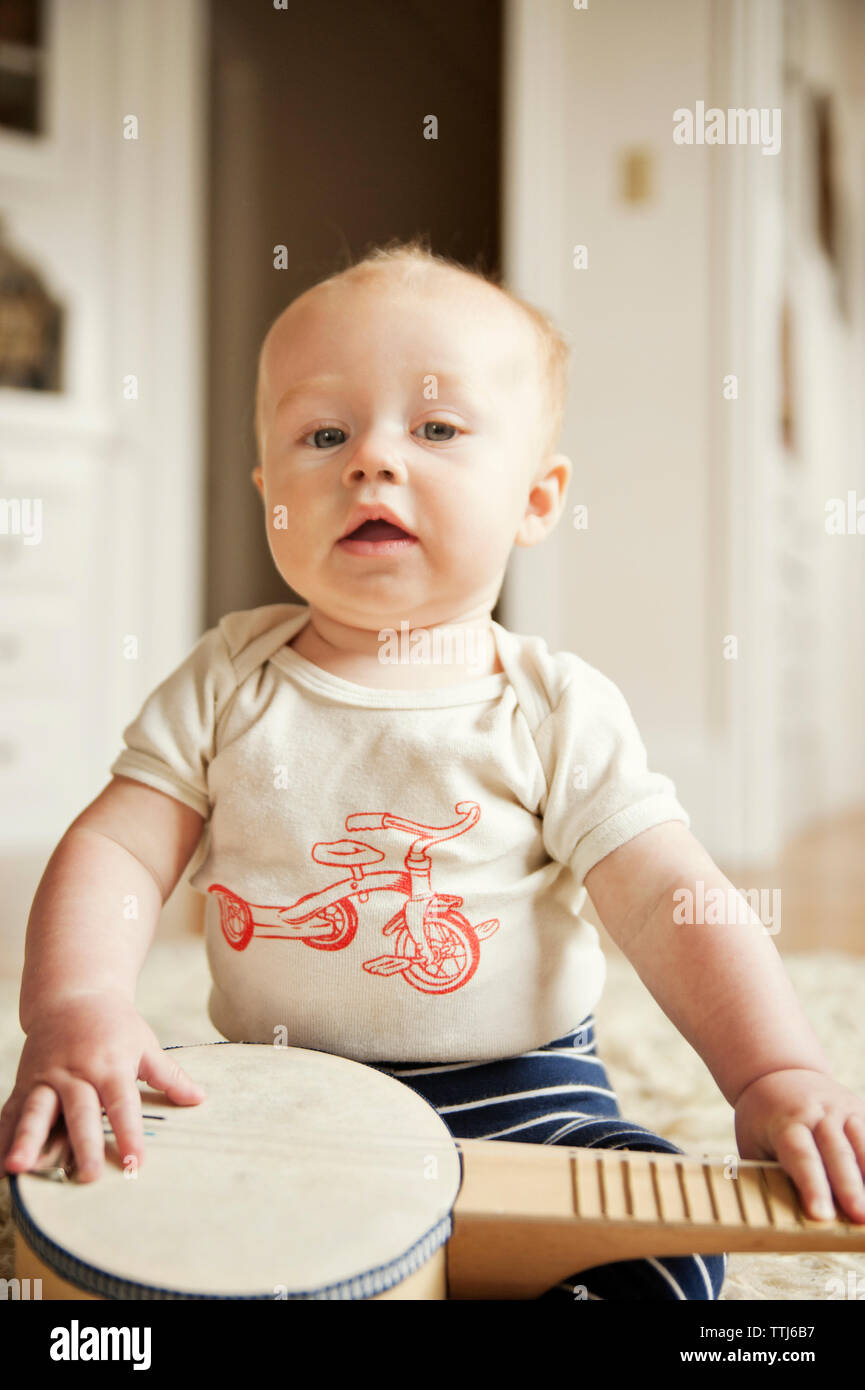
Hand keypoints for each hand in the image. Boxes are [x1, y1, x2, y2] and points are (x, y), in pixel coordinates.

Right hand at [0, 991, 205, 1182]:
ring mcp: (46, 1078)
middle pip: (79, 1111)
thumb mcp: (145, 1045)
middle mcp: (75, 1073)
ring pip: (36, 1111)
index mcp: (109, 1065)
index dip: (129, 1133)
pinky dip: (3, 1137)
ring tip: (18, 1168)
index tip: (135, 1163)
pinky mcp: (24, 1083)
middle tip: (86, 1176)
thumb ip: (169, 1076)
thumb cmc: (115, 1026)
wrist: (72, 995)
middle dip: (83, 1144)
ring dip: (27, 1140)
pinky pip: (11, 1112)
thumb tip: (200, 1099)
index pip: (122, 1104)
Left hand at [734, 1068, 864, 1223]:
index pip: (801, 1156)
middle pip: (837, 1153)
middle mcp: (818, 1113)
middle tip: (860, 1218)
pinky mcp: (862, 1112)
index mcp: (786, 1122)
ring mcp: (844, 1110)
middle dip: (851, 1188)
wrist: (781, 1073)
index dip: (812, 1186)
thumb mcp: (752, 1141)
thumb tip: (776, 1213)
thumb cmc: (764, 1119)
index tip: (821, 1215)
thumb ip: (766, 1174)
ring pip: (863, 1144)